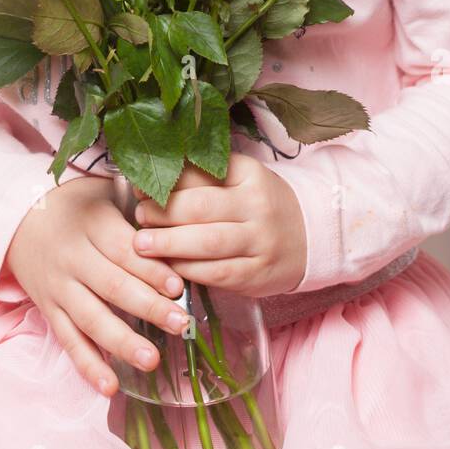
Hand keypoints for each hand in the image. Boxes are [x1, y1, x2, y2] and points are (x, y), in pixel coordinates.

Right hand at [5, 174, 189, 398]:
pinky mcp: (48, 309)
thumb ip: (137, 207)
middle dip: (147, 308)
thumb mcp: (102, 192)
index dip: (149, 269)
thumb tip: (180, 225)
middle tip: (179, 324)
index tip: (177, 286)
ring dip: (121, 342)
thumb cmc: (75, 203)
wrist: (16, 217)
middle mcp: (71, 257)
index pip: (122, 250)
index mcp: (89, 224)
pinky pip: (68, 340)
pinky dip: (87, 365)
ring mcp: (58, 287)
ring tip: (151, 360)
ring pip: (90, 318)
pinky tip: (110, 386)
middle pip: (111, 286)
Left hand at [131, 154, 306, 295]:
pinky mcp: (256, 275)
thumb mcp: (240, 181)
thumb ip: (203, 177)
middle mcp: (257, 206)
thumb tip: (152, 178)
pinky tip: (167, 266)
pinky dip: (187, 270)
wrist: (309, 237)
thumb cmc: (261, 204)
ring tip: (141, 244)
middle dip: (163, 212)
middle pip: (202, 207)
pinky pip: (216, 273)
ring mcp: (260, 242)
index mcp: (250, 175)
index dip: (168, 181)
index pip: (203, 174)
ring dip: (169, 244)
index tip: (141, 187)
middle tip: (139, 215)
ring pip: (208, 243)